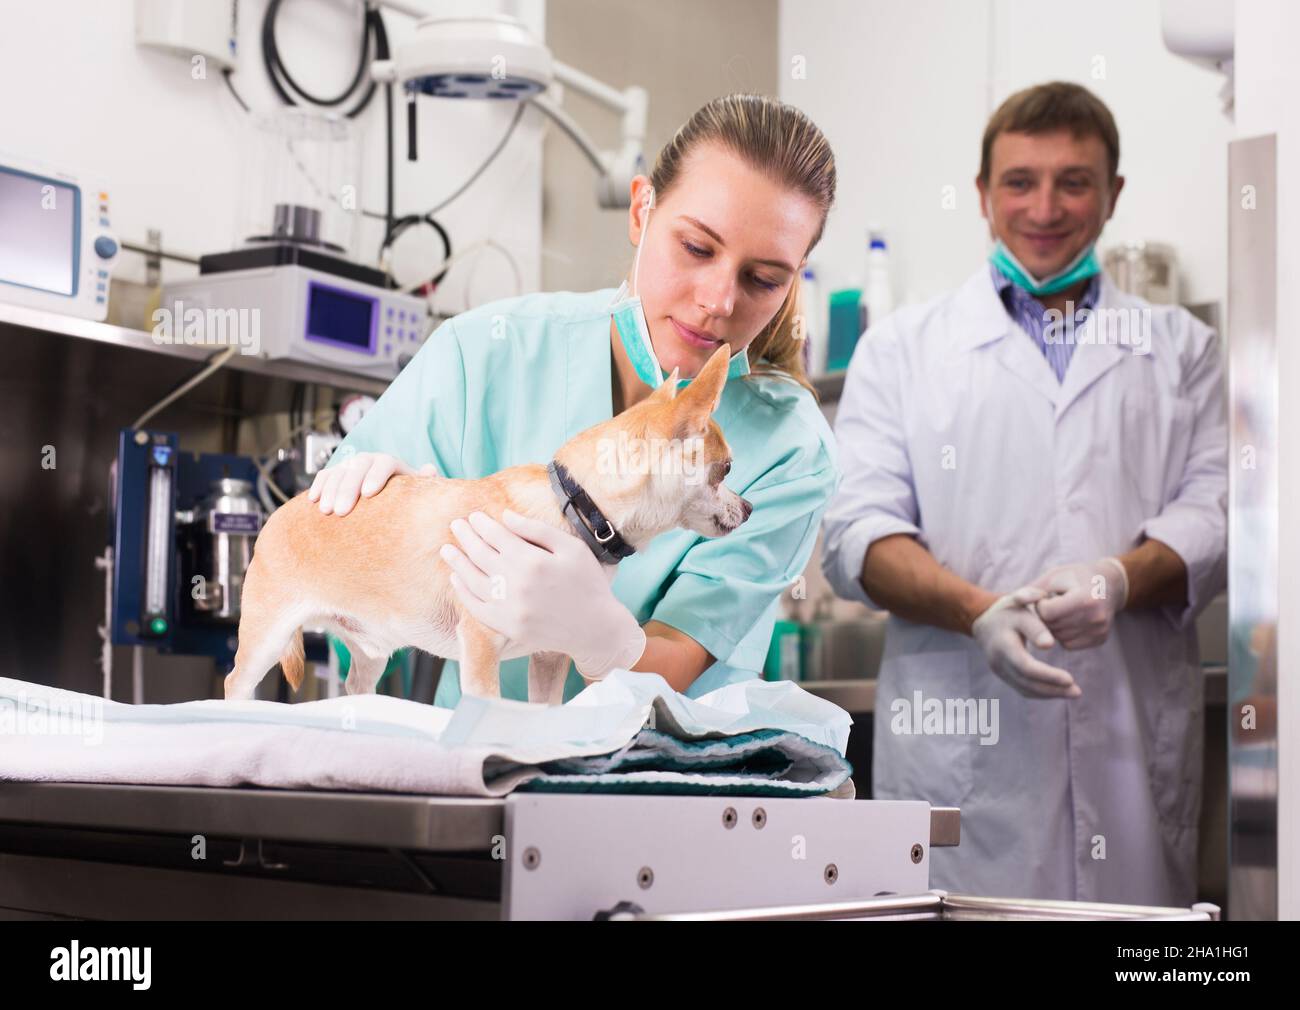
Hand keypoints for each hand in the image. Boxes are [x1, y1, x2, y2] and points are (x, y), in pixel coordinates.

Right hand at [307, 452, 437, 515]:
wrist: (385, 498)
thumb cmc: (403, 499)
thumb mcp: (416, 492)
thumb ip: (424, 482)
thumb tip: (430, 469)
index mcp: (390, 463)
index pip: (384, 463)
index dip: (376, 476)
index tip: (369, 494)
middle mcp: (368, 460)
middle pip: (358, 468)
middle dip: (348, 489)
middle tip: (343, 512)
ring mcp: (349, 466)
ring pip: (338, 472)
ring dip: (330, 491)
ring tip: (327, 512)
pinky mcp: (334, 474)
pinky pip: (324, 476)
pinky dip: (318, 486)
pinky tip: (312, 501)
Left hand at [440, 509, 645, 679]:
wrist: (595, 628)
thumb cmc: (587, 582)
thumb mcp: (571, 548)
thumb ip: (537, 530)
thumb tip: (505, 516)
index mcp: (533, 561)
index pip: (496, 536)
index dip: (482, 524)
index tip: (473, 516)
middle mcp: (517, 584)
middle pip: (480, 555)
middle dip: (465, 537)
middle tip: (455, 525)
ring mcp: (510, 608)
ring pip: (473, 580)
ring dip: (457, 562)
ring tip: (447, 550)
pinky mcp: (507, 627)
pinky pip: (476, 607)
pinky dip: (463, 592)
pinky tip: (456, 579)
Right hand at [971, 587, 1080, 698]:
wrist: (986, 623)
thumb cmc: (1009, 612)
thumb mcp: (1021, 609)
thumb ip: (1034, 625)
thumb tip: (1049, 645)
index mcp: (1003, 644)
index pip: (1026, 666)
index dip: (1048, 675)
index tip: (1070, 679)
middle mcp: (998, 661)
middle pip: (1027, 682)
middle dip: (1053, 688)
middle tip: (1077, 692)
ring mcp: (1000, 671)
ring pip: (1025, 689)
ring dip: (1050, 693)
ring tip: (1074, 693)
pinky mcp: (1004, 676)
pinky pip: (1023, 689)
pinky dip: (1042, 692)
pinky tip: (1059, 691)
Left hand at [1031, 557, 1128, 649]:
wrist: (1109, 584)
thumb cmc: (1075, 577)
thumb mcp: (1054, 576)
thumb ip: (1032, 590)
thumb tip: (1012, 600)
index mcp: (1086, 599)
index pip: (1047, 613)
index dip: (1040, 605)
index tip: (1045, 597)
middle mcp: (1096, 618)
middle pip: (1052, 627)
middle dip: (1045, 617)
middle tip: (1052, 604)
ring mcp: (1099, 631)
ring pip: (1058, 638)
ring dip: (1053, 626)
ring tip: (1061, 611)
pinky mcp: (1100, 640)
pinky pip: (1068, 644)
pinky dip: (1063, 634)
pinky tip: (1069, 620)